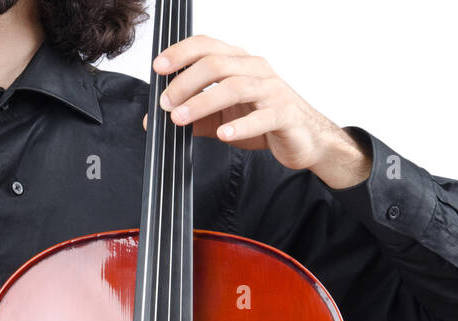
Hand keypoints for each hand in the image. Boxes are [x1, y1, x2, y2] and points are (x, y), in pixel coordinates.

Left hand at [151, 35, 370, 189]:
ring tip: (181, 119)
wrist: (304, 138)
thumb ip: (192, 117)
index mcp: (239, 63)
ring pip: (235, 87)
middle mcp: (255, 69)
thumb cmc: (263, 121)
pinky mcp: (284, 114)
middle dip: (185, 83)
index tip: (158, 67)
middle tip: (166, 104)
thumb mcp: (221, 118)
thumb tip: (154, 121)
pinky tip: (223, 133)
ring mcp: (272, 90)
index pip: (207, 46)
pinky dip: (240, 125)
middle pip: (216, 64)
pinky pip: (262, 116)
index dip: (181, 52)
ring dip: (202, 102)